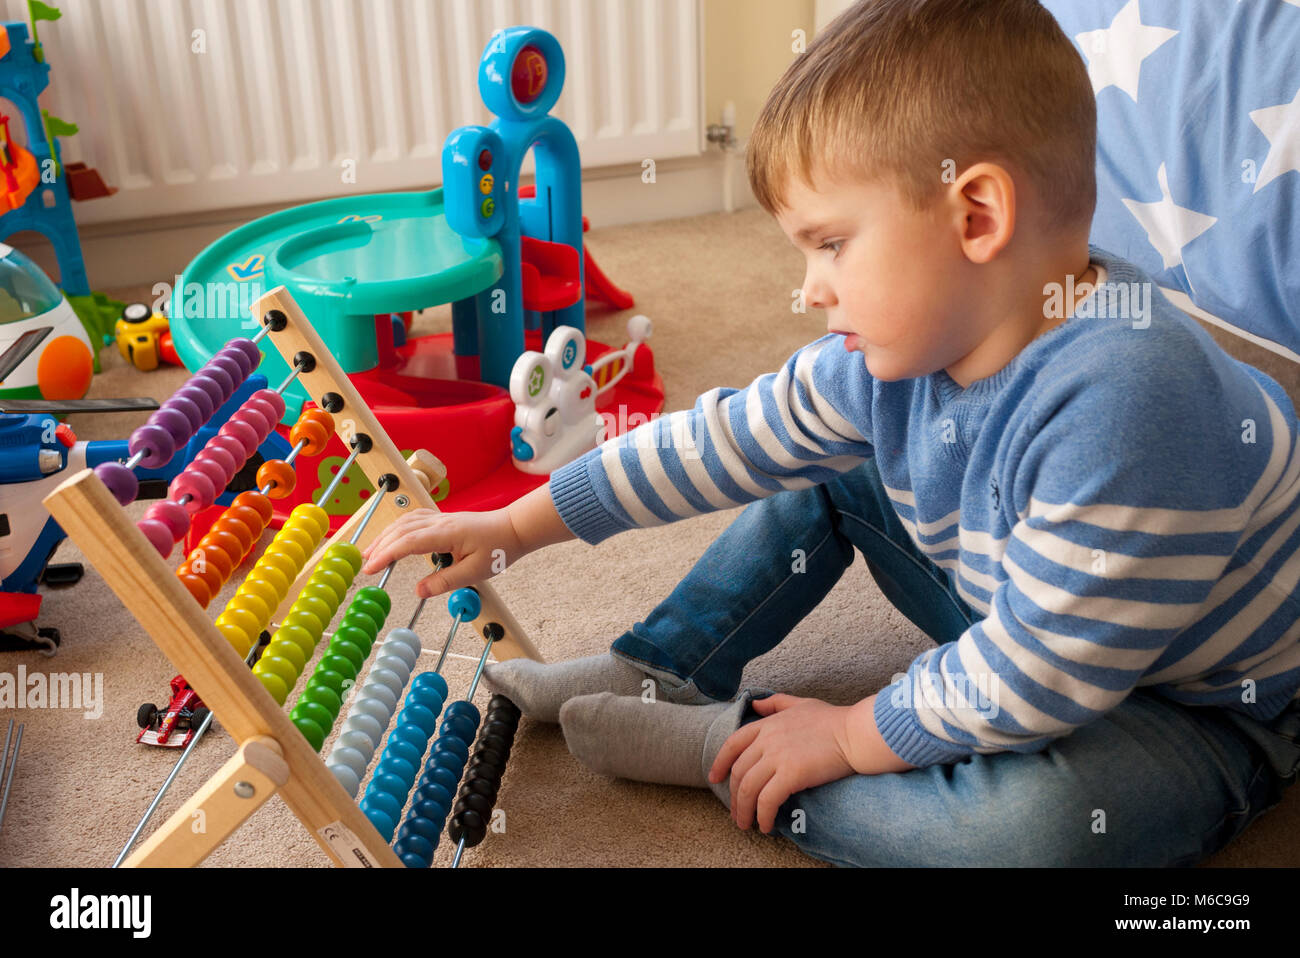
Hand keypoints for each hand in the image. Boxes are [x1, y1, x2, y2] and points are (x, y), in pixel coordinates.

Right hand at [359, 507, 522, 597]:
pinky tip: (393, 537)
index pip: (407, 542)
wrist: (513, 527)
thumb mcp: (474, 572)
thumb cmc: (498, 548)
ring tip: (372, 553)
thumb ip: (445, 581)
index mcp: (445, 533)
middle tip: (364, 564)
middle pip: (400, 530)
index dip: (386, 554)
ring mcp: (440, 517)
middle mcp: (439, 521)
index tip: (371, 568)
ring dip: (386, 536)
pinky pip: (413, 519)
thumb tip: (418, 591)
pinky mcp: (442, 519)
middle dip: (379, 546)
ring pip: (404, 522)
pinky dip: (397, 528)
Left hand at [707, 693, 859, 833]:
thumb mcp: (800, 704)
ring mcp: (777, 756)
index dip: (720, 762)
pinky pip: (767, 800)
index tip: (715, 778)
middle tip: (736, 812)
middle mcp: (767, 739)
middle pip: (739, 771)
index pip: (733, 743)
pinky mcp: (791, 774)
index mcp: (767, 724)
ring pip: (748, 788)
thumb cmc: (833, 720)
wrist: (855, 733)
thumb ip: (776, 703)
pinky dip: (762, 815)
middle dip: (733, 796)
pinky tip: (765, 825)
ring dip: (743, 810)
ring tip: (746, 824)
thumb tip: (756, 704)